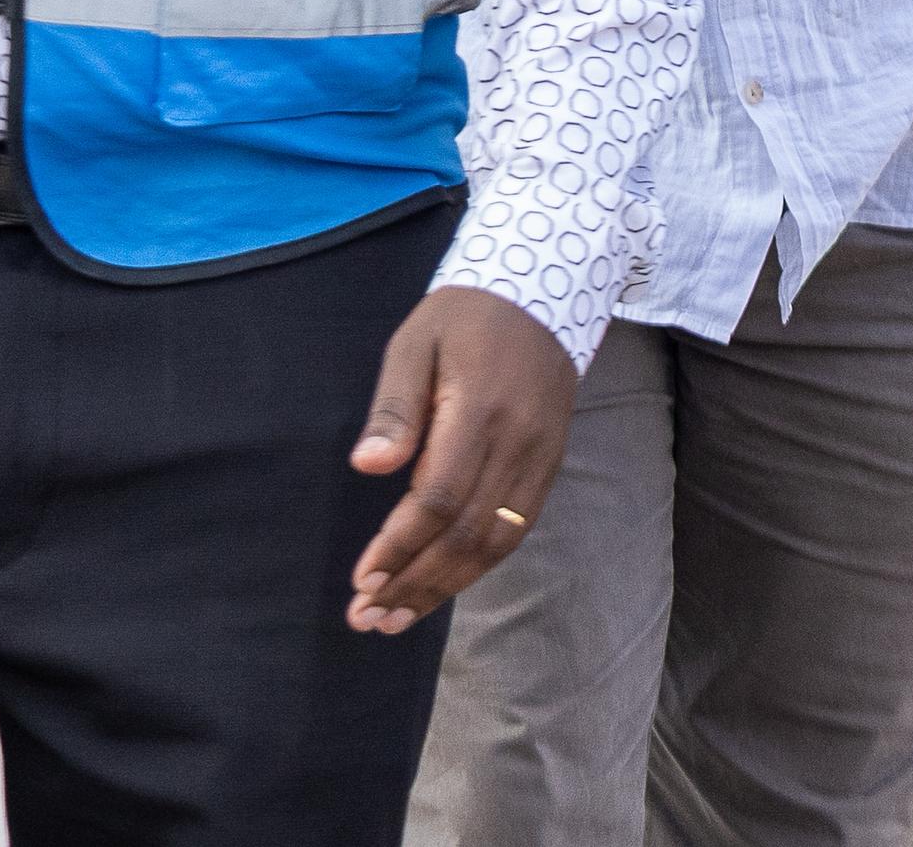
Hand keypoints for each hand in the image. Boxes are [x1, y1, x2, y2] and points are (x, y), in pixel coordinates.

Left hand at [346, 287, 575, 634]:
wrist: (543, 294)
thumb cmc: (462, 318)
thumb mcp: (415, 343)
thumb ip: (395, 407)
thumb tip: (368, 467)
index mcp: (480, 411)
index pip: (438, 497)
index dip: (400, 545)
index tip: (363, 578)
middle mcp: (518, 442)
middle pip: (467, 533)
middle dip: (415, 582)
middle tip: (368, 618)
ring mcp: (540, 457)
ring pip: (496, 542)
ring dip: (445, 586)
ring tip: (398, 617)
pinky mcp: (550, 464)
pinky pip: (517, 529)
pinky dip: (478, 565)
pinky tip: (443, 584)